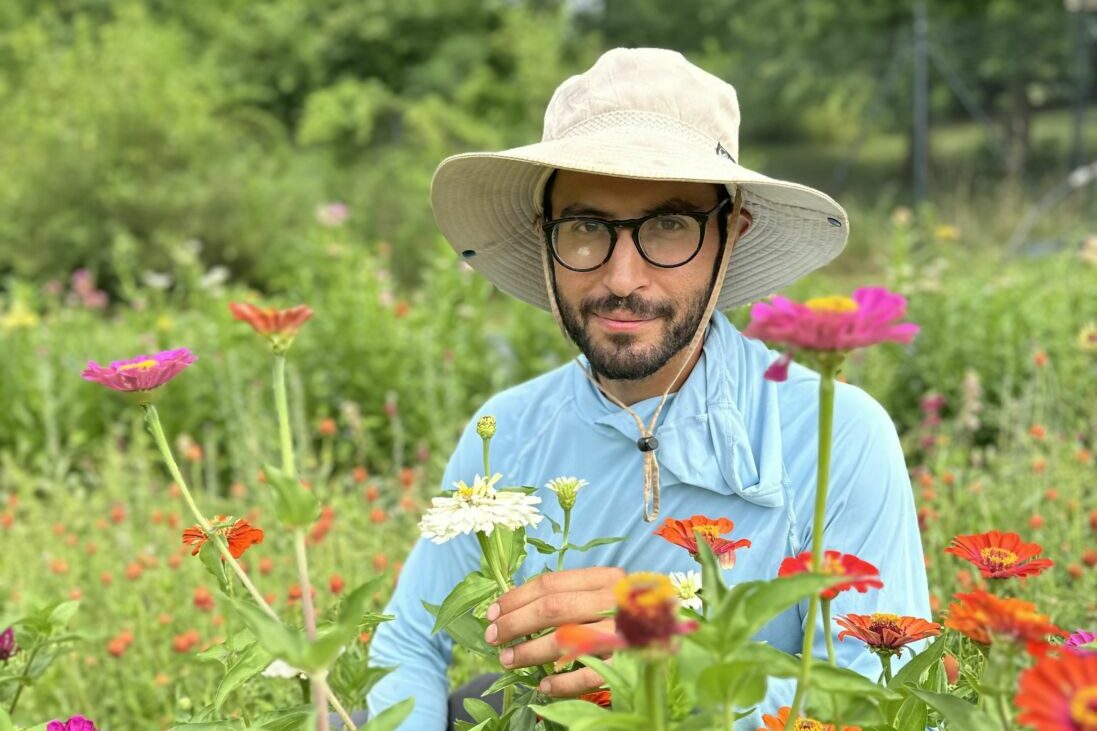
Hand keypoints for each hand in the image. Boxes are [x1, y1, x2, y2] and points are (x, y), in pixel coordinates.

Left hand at [483, 566, 624, 696]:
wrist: (678, 636)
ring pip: (565, 639)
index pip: (551, 583)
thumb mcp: (603, 594)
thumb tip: (513, 606)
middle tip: (493, 637)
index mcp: (607, 578)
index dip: (516, 598)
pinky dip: (561, 683)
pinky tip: (543, 686)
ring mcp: (624, 632)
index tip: (492, 612)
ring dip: (528, 651)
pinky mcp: (630, 663)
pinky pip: (588, 676)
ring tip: (507, 660)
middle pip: (552, 609)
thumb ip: (570, 595)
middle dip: (515, 623)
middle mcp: (616, 601)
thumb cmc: (630, 613)